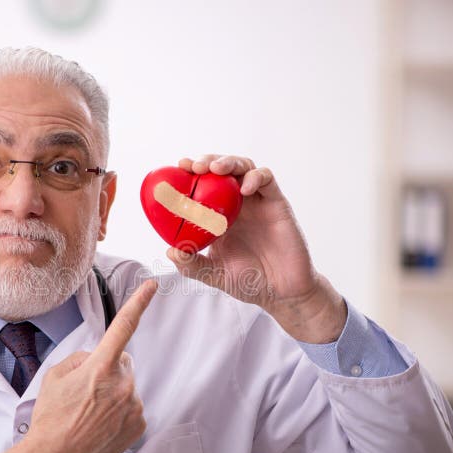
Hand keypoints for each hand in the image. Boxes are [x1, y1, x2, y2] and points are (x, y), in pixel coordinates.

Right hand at [0, 279, 156, 452]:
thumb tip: (97, 359)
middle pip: (122, 362)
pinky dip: (119, 412)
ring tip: (89, 413)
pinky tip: (100, 425)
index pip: (124, 327)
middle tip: (86, 391)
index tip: (152, 286)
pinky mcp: (138, 425)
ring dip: (113, 393)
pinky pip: (131, 407)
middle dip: (108, 369)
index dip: (139, 303)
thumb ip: (82, 358)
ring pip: (126, 386)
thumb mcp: (55, 376)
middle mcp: (122, 385)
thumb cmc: (50, 418)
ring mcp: (133, 406)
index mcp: (100, 367)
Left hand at [167, 155, 345, 343]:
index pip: (203, 185)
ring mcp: (257, 202)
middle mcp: (237, 205)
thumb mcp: (213, 274)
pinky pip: (267, 180)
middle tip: (195, 166)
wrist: (281, 292)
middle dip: (208, 161)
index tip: (178, 168)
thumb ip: (191, 265)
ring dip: (229, 162)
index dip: (190, 174)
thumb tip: (171, 251)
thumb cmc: (248, 282)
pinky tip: (244, 189)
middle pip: (222, 170)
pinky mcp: (276, 204)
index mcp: (219, 216)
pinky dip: (255, 177)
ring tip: (215, 169)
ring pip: (244, 167)